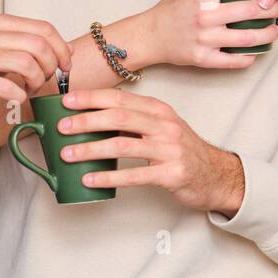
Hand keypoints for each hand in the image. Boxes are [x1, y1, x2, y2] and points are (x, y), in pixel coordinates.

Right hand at [0, 13, 71, 119]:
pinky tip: (18, 98)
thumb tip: (65, 48)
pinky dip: (20, 96)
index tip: (65, 64)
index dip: (61, 48)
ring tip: (30, 89)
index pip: (43, 28)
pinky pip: (7, 87)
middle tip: (45, 80)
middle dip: (50, 66)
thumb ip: (25, 44)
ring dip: (36, 82)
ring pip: (26, 64)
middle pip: (38, 45)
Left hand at [54, 88, 245, 215]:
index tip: (66, 101)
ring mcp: (169, 149)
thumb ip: (133, 121)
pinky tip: (91, 179)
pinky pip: (134, 175)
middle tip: (61, 128)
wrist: (216, 175)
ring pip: (122, 144)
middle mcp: (164, 125)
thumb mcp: (160, 128)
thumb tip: (91, 118)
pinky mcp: (171, 173)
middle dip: (86, 121)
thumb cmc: (181, 151)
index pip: (120, 98)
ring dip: (91, 149)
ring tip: (68, 155)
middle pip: (119, 117)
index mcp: (158, 110)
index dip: (91, 99)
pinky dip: (109, 177)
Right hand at [146, 0, 277, 68]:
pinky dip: (248, 58)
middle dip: (271, 8)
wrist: (148, 36)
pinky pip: (233, 60)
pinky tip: (256, 53)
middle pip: (249, 9)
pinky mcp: (203, 58)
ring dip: (267, 34)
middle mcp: (204, 15)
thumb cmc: (168, 12)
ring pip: (247, 37)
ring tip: (275, 31)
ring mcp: (205, 38)